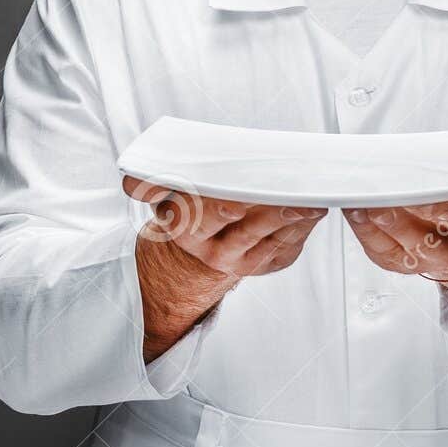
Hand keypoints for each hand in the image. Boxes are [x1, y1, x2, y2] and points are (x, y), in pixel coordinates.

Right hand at [123, 177, 326, 361]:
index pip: (201, 219)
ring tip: (315, 205)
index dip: (220, 212)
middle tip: (293, 202)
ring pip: (270, 242)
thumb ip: (158, 185)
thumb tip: (132, 183)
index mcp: (186, 228)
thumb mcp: (168, 194)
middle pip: (244, 233)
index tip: (237, 207)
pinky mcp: (266, 264)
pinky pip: (286, 247)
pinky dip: (302, 229)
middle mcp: (213, 250)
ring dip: (295, 222)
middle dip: (270, 217)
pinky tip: (315, 213)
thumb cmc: (192, 203)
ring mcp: (241, 261)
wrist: (196, 249)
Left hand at [343, 178, 447, 322]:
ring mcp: (418, 260)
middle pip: (428, 240)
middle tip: (391, 192)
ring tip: (367, 201)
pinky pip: (377, 247)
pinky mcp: (394, 260)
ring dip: (381, 223)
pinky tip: (354, 209)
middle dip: (409, 216)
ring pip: (399, 245)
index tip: (437, 189)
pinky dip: (363, 228)